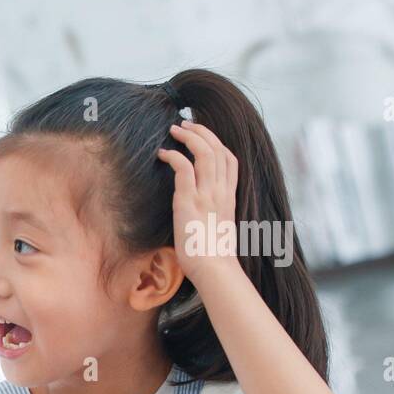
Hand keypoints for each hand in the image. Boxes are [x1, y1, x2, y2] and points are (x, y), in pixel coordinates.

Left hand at [156, 121, 239, 283]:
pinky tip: (163, 154)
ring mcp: (207, 195)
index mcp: (230, 197)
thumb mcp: (218, 229)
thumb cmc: (213, 256)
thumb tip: (201, 215)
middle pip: (218, 149)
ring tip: (174, 130)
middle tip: (186, 124)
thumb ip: (213, 215)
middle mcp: (221, 192)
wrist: (214, 269)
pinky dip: (173, 156)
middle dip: (202, 132)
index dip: (217, 143)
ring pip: (204, 153)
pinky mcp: (189, 202)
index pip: (231, 160)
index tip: (204, 135)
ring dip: (188, 137)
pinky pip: (184, 169)